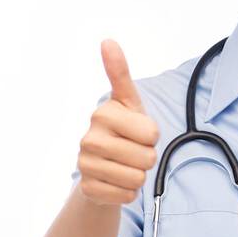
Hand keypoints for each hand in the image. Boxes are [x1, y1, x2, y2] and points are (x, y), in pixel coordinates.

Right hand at [76, 40, 160, 206]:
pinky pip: (126, 196)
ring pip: (137, 178)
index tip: (138, 131)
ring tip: (124, 166)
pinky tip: (115, 181)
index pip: (152, 132)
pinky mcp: (88, 189)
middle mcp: (89, 138)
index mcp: (102, 113)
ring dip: (137, 175)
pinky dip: (127, 192)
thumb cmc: (123, 130)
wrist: (102, 167)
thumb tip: (108, 41)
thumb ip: (120, 73)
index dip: (152, 135)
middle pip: (147, 158)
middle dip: (147, 158)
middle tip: (132, 152)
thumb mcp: (128, 101)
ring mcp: (85, 164)